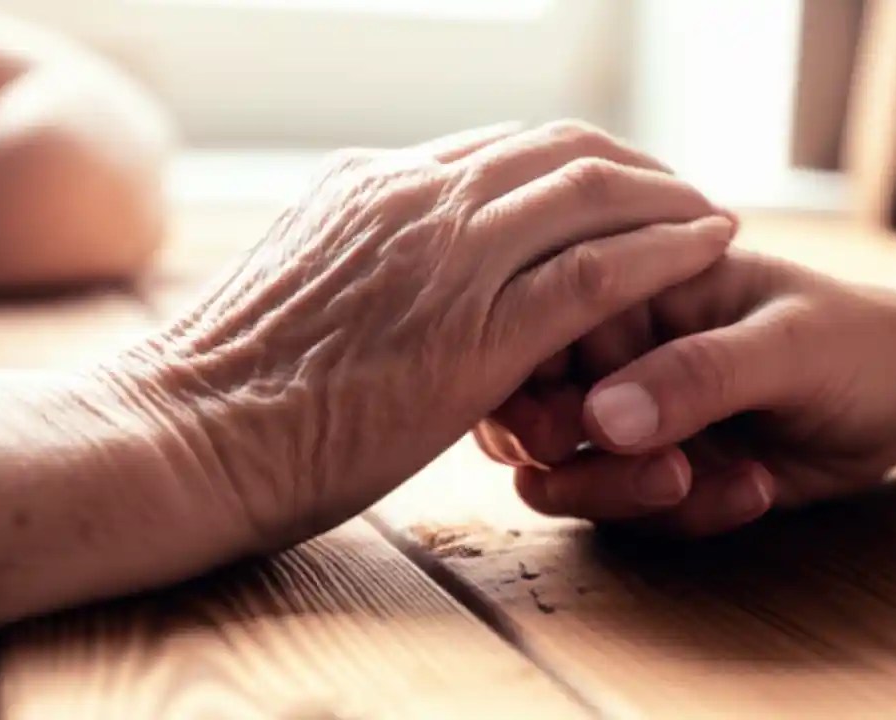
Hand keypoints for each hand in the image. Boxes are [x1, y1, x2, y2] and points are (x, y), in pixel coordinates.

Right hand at [105, 121, 735, 552]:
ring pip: (591, 193)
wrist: (181, 438)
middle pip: (558, 150)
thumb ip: (358, 263)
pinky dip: (664, 250)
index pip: (500, 150)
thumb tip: (392, 274)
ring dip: (666, 199)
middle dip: (633, 169)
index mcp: (368, 185)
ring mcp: (447, 256)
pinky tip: (709, 249)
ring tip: (713, 218)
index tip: (616, 190)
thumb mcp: (296, 291)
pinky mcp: (476, 331)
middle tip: (683, 195)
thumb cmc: (225, 391)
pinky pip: (596, 268)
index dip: (572, 166)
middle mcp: (414, 198)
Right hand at [477, 249, 895, 535]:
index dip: (541, 390)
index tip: (568, 434)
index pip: (548, 334)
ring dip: (631, 498)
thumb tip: (599, 421)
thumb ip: (696, 375)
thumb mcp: (788, 346)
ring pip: (573, 476)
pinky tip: (754, 490)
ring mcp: (638, 415)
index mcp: (639, 286)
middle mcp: (623, 351)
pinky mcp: (661, 467)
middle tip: (664, 477)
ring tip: (703, 485)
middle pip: (541, 417)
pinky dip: (687, 516)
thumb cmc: (860, 341)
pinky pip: (633, 511)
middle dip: (588, 465)